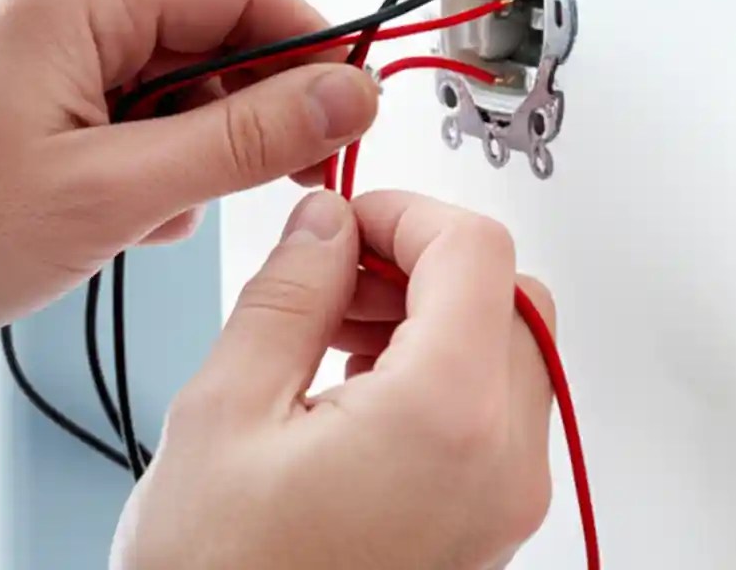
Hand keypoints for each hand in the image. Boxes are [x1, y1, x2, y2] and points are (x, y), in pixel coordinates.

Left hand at [0, 0, 377, 346]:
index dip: (312, 47)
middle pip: (202, 28)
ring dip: (185, 141)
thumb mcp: (113, 195)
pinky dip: (135, 148)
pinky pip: (110, 93)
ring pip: (160, 70)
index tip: (349, 110)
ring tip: (147, 213)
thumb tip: (341, 101)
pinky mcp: (9, 73)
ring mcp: (22, 31)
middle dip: (245, 109)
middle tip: (270, 179)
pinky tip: (109, 205)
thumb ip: (242, 143)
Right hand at [110, 190, 555, 569]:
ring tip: (335, 331)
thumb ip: (288, 294)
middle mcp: (502, 462)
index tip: (352, 217)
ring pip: (510, 350)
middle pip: (510, 296)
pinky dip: (440, 372)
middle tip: (341, 270)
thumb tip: (324, 226)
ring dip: (432, 314)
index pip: (476, 250)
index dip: (407, 212)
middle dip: (424, 262)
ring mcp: (505, 501)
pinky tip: (357, 384)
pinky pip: (494, 413)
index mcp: (445, 418)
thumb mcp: (225, 414)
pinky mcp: (489, 524)